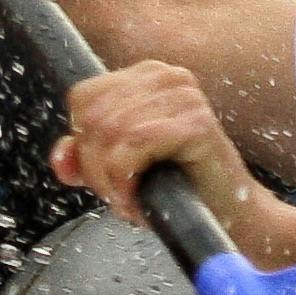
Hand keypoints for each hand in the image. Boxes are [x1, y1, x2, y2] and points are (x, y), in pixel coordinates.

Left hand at [53, 60, 266, 235]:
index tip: (103, 176)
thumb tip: (62, 158)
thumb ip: (87, 158)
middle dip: (94, 168)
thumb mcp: (122, 170)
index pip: (83, 98)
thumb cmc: (181, 190)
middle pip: (93, 117)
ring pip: (110, 133)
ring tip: (130, 201)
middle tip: (117, 196)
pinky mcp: (196, 123)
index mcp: (148, 76)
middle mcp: (167, 77)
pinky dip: (124, 181)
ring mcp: (185, 96)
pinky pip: (133, 145)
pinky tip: (137, 202)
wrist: (234, 217)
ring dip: (109, 181)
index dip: (82, 143)